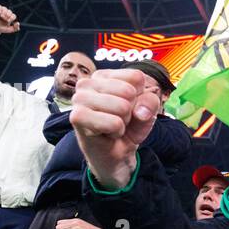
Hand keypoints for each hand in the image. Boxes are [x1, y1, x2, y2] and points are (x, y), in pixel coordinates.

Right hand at [0, 4, 18, 33]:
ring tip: (2, 17)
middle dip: (9, 15)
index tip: (9, 21)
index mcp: (8, 18)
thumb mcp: (7, 30)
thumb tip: (18, 23)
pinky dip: (1, 9)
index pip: (13, 15)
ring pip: (5, 8)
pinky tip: (0, 13)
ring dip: (5, 12)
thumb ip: (14, 28)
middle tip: (5, 19)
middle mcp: (4, 14)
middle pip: (9, 11)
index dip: (12, 17)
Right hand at [70, 68, 160, 189]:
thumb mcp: (147, 111)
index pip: (136, 77)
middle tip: (119, 119)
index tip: (129, 107)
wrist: (116, 153)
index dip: (140, 97)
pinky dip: (116, 131)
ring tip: (113, 126)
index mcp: (104, 75)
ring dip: (123, 122)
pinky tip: (107, 133)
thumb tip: (140, 111)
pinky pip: (113, 123)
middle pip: (129, 92)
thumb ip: (150, 102)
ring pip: (122, 107)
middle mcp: (88, 83)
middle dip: (130, 111)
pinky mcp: (77, 116)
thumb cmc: (128, 127)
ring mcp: (80, 98)